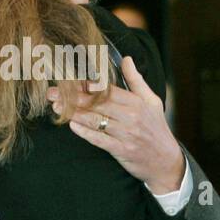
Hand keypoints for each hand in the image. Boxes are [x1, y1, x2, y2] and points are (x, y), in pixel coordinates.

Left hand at [48, 55, 185, 194]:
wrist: (166, 160)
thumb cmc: (156, 128)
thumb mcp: (151, 100)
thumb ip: (136, 80)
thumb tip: (126, 58)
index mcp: (137, 102)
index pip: (107, 90)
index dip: (86, 85)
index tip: (67, 80)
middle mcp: (132, 116)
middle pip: (98, 103)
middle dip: (73, 97)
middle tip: (53, 92)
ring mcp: (127, 134)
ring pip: (96, 120)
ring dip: (74, 113)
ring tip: (56, 106)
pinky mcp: (122, 150)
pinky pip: (100, 140)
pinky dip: (86, 132)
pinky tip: (72, 125)